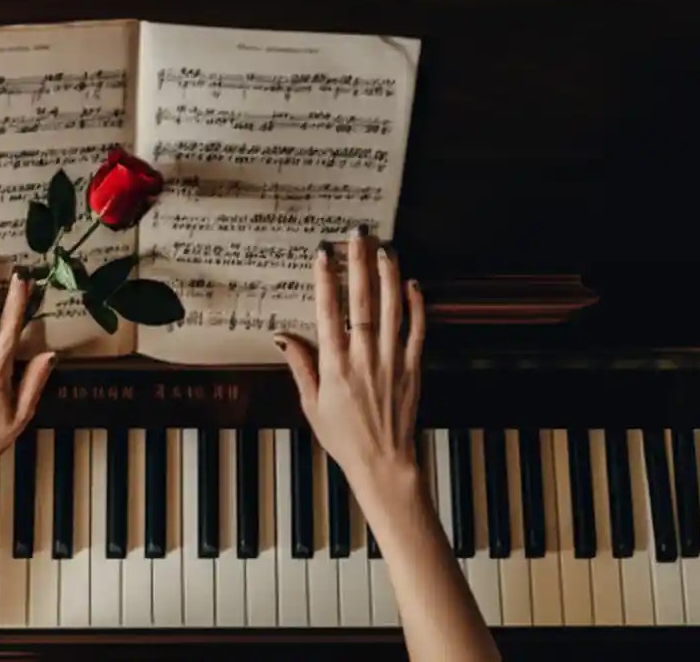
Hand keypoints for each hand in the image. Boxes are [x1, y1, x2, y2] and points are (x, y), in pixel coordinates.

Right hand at [274, 227, 425, 520]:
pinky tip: (412, 284)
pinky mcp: (412, 368)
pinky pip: (417, 330)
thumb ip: (300, 366)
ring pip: (391, 309)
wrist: (384, 464)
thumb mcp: (311, 404)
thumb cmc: (344, 437)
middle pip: (361, 301)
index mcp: (334, 367)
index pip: (328, 312)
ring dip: (388, 275)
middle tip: (356, 235)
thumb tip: (283, 336)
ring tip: (384, 248)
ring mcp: (391, 361)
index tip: (323, 254)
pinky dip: (416, 305)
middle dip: (358, 264)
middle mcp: (363, 358)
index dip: (325, 280)